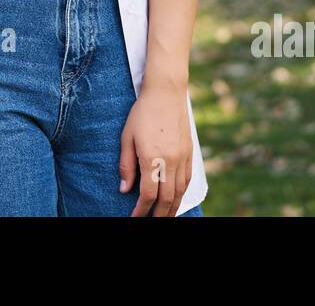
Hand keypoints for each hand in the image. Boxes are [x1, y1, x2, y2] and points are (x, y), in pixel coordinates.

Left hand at [120, 84, 192, 215]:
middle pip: (166, 199)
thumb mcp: (127, 137)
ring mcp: (183, 158)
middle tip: (150, 222)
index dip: (141, 210)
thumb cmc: (143, 113)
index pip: (148, 195)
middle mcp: (170, 161)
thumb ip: (126, 165)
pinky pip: (187, 180)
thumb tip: (125, 189)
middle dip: (158, 215)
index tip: (134, 217)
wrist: (166, 93)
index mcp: (152, 158)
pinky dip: (181, 193)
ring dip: (172, 208)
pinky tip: (175, 198)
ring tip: (164, 216)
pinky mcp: (190, 153)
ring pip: (179, 192)